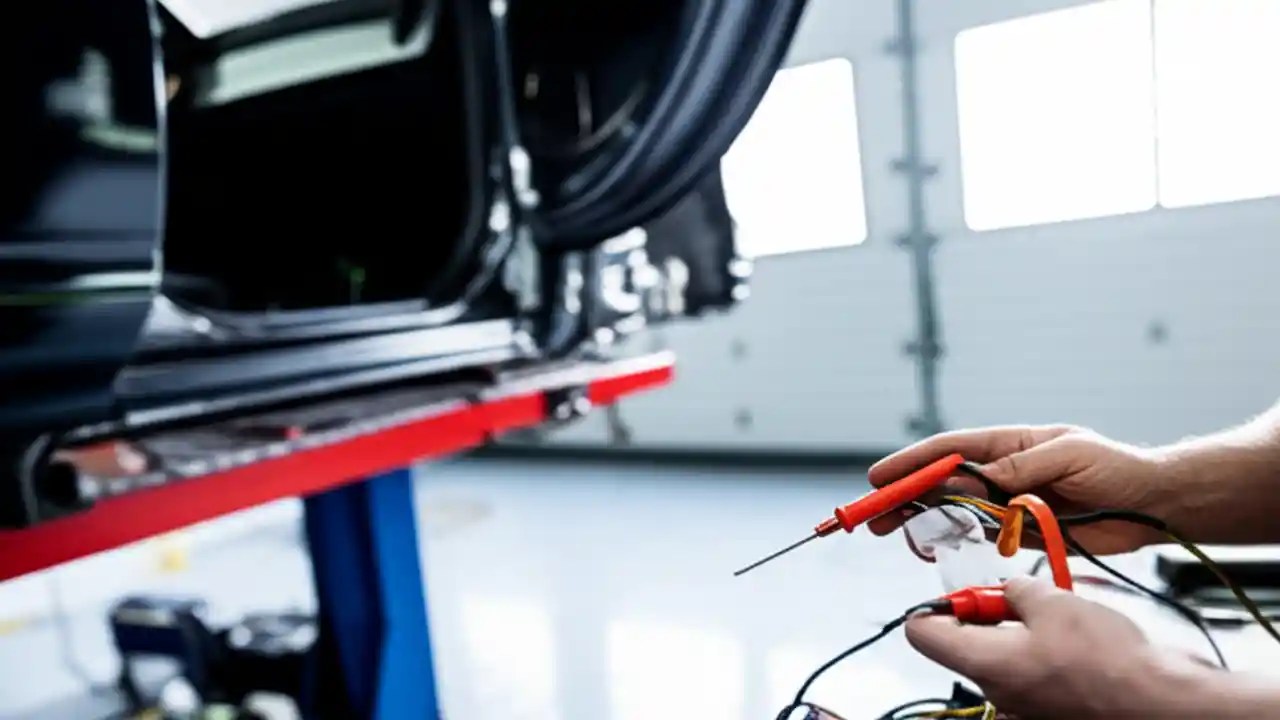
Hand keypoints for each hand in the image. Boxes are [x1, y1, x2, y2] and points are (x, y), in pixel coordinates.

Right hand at [868, 425, 1169, 554]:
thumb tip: (975, 478)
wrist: (1152, 504)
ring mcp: (1009, 502)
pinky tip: (935, 548)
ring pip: (954, 512)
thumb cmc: (1116, 468)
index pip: (950, 451)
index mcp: (1010, 445)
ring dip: (924, 523)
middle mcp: (1002, 472)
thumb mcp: (1069, 455)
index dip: (912, 463)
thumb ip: (1020, 468)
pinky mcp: (1020, 531)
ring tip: (897, 537)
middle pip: (941, 483)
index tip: (880, 478)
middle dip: (905, 498)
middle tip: (874, 517)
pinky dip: (955, 542)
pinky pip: (980, 536)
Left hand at [906, 578, 1192, 719]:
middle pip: (966, 646)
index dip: (934, 606)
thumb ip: (1017, 590)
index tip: (962, 591)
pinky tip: (1080, 642)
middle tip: (1023, 598)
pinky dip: (1047, 655)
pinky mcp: (1054, 712)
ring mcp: (1026, 707)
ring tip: (1060, 617)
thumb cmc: (1108, 661)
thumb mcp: (1054, 602)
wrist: (1163, 705)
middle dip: (989, 615)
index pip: (922, 634)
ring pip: (1005, 660)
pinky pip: (1035, 676)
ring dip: (1023, 633)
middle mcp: (998, 693)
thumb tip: (1009, 590)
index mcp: (983, 665)